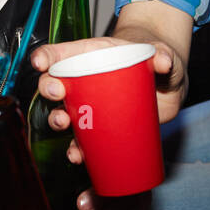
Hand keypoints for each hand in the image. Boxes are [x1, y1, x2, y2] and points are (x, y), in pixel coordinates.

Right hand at [31, 37, 185, 163]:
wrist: (169, 87)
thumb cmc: (159, 62)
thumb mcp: (163, 54)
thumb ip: (165, 55)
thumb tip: (164, 62)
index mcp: (92, 56)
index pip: (61, 53)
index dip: (46, 56)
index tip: (40, 63)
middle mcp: (84, 81)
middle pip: (56, 83)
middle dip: (48, 88)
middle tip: (57, 94)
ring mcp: (90, 106)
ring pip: (63, 114)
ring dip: (57, 120)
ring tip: (64, 124)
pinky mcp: (101, 128)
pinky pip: (82, 141)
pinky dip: (77, 150)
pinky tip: (77, 156)